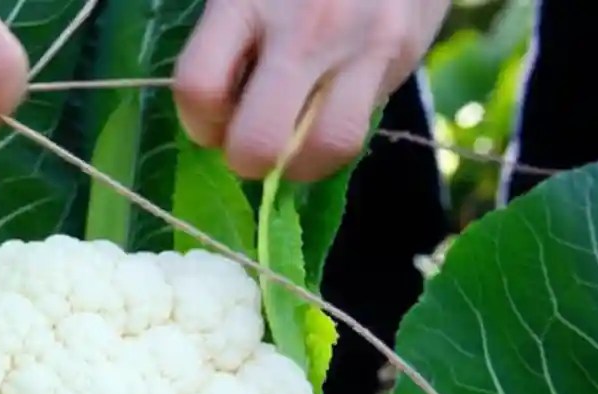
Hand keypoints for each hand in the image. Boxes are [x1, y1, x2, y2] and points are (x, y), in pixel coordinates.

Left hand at [173, 0, 449, 181]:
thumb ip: (228, 36)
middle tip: (249, 139)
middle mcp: (302, 25)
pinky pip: (359, 130)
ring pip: (321, 149)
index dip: (198, 123)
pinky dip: (333, 140)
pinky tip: (326, 115)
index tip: (210, 119)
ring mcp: (357, 43)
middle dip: (245, 157)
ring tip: (292, 141)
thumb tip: (213, 111)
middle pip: (257, 140)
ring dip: (297, 163)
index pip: (198, 88)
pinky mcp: (399, 54)